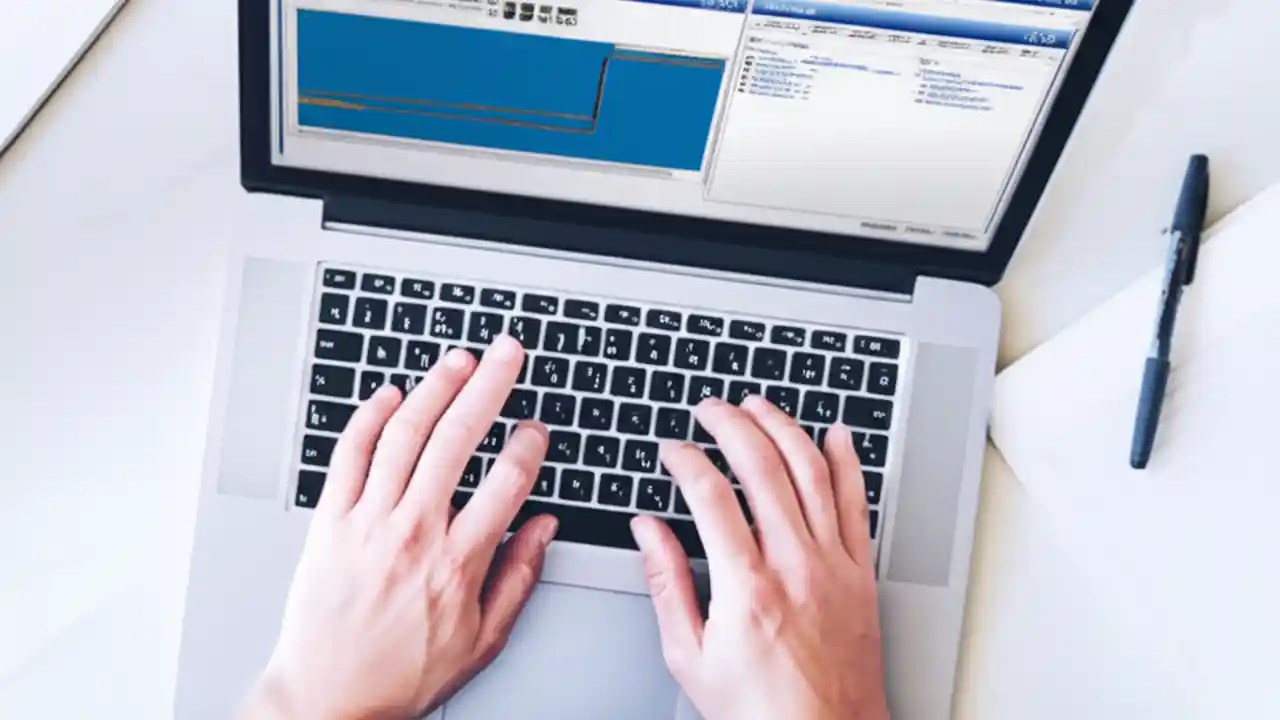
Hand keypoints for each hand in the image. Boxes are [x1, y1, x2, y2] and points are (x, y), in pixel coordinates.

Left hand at [243, 337, 557, 719]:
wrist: (328, 698)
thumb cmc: (401, 673)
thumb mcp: (482, 640)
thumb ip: (519, 578)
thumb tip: (545, 529)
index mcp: (458, 562)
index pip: (506, 481)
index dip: (528, 444)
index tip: (535, 428)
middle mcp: (413, 532)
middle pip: (458, 438)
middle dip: (490, 385)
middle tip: (507, 354)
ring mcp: (367, 522)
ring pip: (404, 435)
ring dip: (435, 388)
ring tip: (458, 360)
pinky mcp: (329, 521)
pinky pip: (349, 455)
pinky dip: (369, 418)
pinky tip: (391, 394)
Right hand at [631, 396, 888, 719]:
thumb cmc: (759, 712)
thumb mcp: (690, 656)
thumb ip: (665, 584)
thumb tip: (647, 530)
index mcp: (745, 587)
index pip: (709, 495)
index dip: (685, 460)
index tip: (672, 450)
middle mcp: (794, 566)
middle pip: (762, 468)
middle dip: (731, 425)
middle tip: (711, 410)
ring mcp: (834, 566)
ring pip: (812, 473)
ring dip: (784, 428)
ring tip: (759, 406)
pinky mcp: (862, 575)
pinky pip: (858, 504)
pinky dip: (847, 463)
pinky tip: (835, 437)